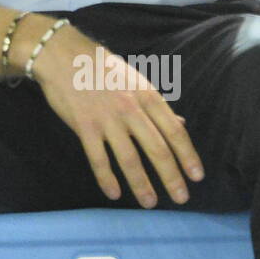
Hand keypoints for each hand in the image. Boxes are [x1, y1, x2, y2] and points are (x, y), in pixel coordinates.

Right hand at [22, 19, 204, 206]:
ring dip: (142, 185)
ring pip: (129, 159)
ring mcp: (107, 119)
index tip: (197, 176)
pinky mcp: (84, 127)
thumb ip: (156, 105)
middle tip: (180, 198)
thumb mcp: (134, 80)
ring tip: (150, 203)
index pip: (174, 131)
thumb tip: (180, 126)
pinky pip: (98, 159)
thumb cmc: (101, 67)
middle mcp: (131, 109)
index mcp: (146, 96)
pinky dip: (107, 178)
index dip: (188, 156)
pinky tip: (114, 193)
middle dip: (171, 177)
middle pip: (157, 149)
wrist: (62, 55)